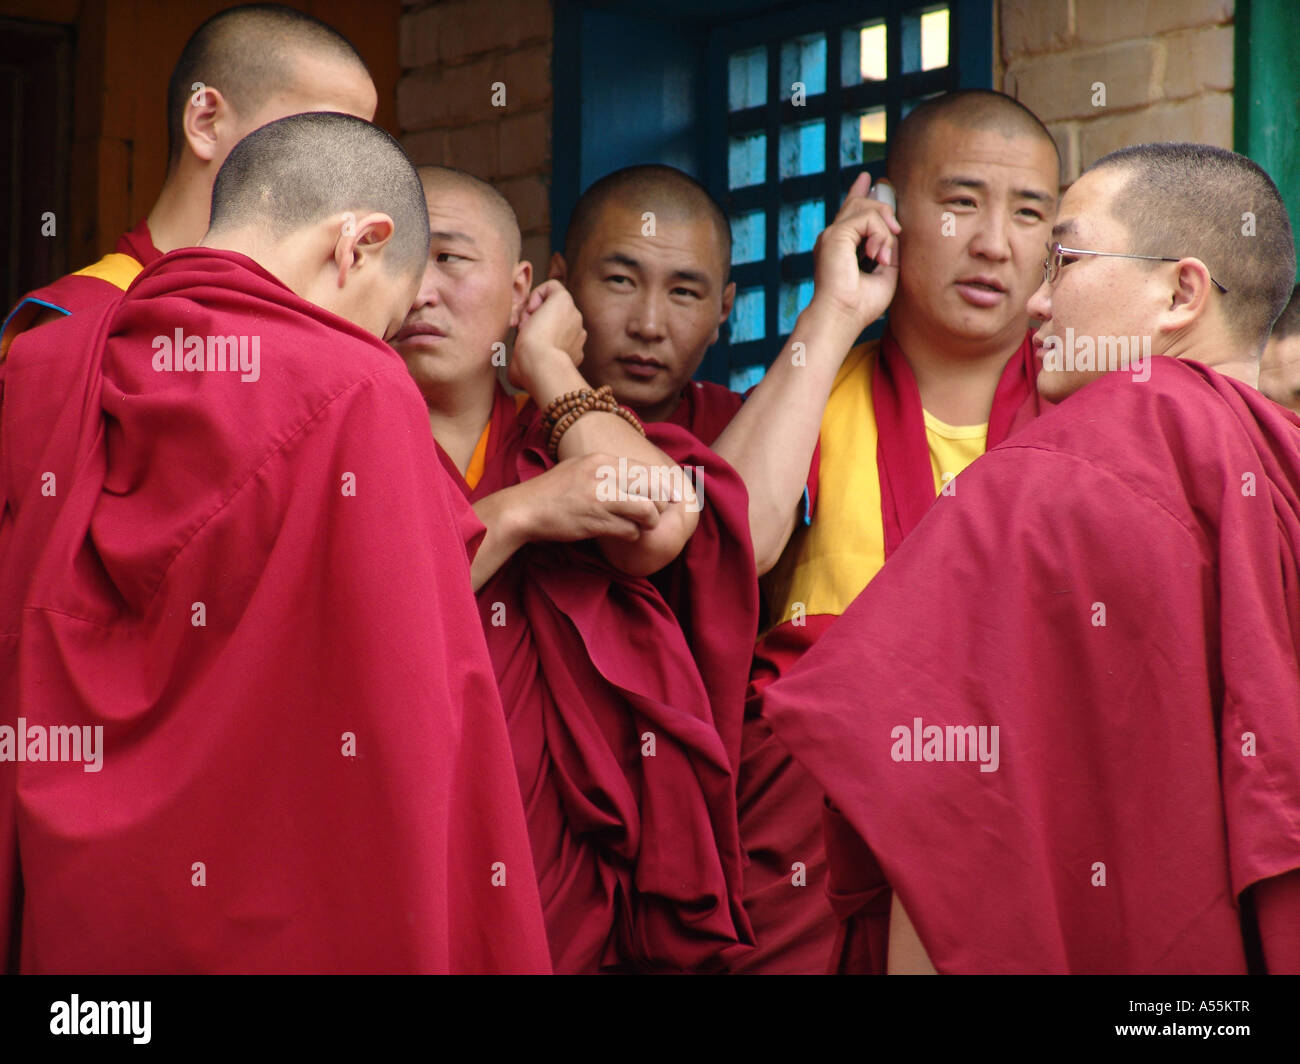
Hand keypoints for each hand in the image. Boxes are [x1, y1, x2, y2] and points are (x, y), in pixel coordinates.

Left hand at [510, 280, 586, 394]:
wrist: (539, 363)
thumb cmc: (531, 373)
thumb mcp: (528, 375)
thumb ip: (527, 369)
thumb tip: (515, 378)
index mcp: (571, 349)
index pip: (555, 334)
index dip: (538, 334)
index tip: (525, 342)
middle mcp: (578, 332)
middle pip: (554, 318)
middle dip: (536, 322)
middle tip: (523, 332)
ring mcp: (574, 316)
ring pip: (552, 304)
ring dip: (535, 311)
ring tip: (526, 324)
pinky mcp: (565, 300)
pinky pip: (552, 287)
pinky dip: (538, 294)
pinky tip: (531, 309)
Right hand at [512, 453, 664, 543]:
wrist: (524, 509)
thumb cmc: (552, 492)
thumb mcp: (580, 468)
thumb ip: (606, 470)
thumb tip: (637, 478)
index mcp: (601, 460)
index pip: (645, 470)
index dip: (660, 486)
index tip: (665, 497)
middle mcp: (603, 475)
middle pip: (652, 487)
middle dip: (660, 503)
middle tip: (655, 514)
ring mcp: (600, 498)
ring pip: (647, 510)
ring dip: (650, 521)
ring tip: (643, 526)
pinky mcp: (595, 521)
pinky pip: (630, 530)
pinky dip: (632, 535)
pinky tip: (624, 534)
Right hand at [810, 172, 900, 331]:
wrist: (843, 316)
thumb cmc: (862, 304)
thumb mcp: (885, 272)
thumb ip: (889, 247)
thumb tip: (894, 228)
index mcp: (841, 247)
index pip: (849, 212)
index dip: (859, 192)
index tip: (868, 179)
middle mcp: (833, 238)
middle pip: (859, 203)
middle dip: (882, 207)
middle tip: (890, 240)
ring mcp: (832, 234)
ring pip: (868, 209)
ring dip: (885, 232)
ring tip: (882, 258)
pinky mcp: (836, 234)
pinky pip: (869, 218)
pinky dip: (881, 236)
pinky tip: (878, 256)